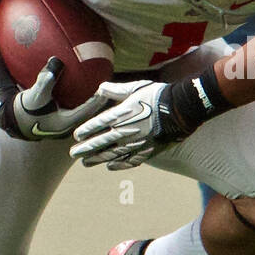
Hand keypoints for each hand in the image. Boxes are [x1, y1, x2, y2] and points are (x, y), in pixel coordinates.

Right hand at [8, 58, 107, 140]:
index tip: (108, 88)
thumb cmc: (24, 110)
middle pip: (91, 113)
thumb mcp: (34, 95)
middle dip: (101, 102)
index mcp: (65, 123)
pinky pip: (76, 108)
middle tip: (112, 88)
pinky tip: (83, 86)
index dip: (99, 100)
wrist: (11, 120)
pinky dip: (81, 98)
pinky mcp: (61, 120)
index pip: (88, 111)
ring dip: (93, 102)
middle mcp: (69, 126)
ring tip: (104, 88)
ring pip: (84, 112)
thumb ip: (46, 80)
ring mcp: (66, 124)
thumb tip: (56, 61)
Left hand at [70, 79, 186, 167]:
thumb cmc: (158, 95)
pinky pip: (129, 161)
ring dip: (97, 159)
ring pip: (111, 155)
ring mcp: (135, 144)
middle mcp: (124, 131)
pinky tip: (110, 167)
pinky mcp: (147, 151)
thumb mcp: (135, 88)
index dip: (85, 131)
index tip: (76, 136)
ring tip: (86, 163)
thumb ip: (116, 90)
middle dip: (85, 149)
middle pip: (99, 143)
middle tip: (73, 154)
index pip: (96, 125)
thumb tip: (100, 87)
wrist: (180, 109)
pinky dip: (118, 165)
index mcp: (120, 115)